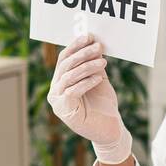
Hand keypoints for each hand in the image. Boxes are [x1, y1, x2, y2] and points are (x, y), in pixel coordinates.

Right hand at [46, 33, 132, 163]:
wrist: (110, 129)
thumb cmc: (103, 105)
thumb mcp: (99, 78)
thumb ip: (94, 63)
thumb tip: (94, 42)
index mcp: (61, 80)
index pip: (64, 58)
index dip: (75, 46)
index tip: (89, 36)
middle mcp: (55, 90)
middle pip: (65, 65)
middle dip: (82, 54)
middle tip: (98, 47)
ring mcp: (57, 101)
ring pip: (69, 77)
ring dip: (87, 67)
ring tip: (103, 62)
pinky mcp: (64, 111)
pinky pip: (72, 91)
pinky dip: (86, 82)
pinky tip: (99, 78)